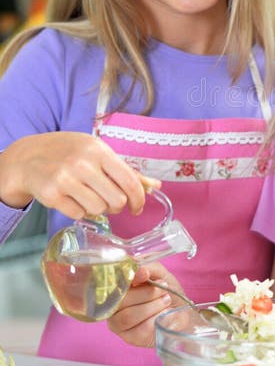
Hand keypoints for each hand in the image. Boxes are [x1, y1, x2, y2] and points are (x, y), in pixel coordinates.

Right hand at [0, 131, 159, 217]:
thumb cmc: (70, 152)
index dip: (138, 199)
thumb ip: (126, 170)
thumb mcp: (99, 152)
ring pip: (99, 210)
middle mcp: (83, 164)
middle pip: (116, 201)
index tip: (138, 207)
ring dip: (98, 208)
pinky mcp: (52, 195)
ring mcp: (66, 180)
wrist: (29, 157)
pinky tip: (73, 199)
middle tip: (110, 201)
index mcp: (99, 150)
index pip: (130, 181)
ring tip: (90, 196)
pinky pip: (79, 215)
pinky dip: (80, 211)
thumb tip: (155, 186)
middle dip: (117, 206)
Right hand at [107, 263, 178, 347]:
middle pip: (120, 301)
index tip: (146, 275)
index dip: (128, 279)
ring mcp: (118, 324)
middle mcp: (112, 306)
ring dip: (152, 306)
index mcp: (115, 288)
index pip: (112, 284)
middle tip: (164, 288)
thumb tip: (140, 272)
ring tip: (166, 300)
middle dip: (146, 293)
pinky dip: (155, 319)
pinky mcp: (130, 338)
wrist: (183, 312)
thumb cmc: (167, 291)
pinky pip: (140, 329)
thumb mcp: (160, 274)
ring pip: (128, 316)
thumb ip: (149, 268)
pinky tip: (163, 314)